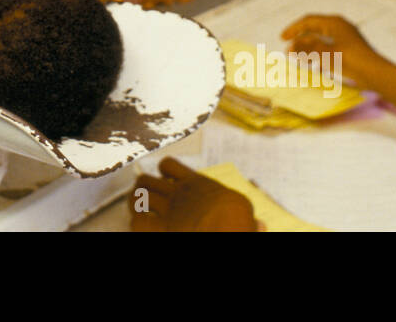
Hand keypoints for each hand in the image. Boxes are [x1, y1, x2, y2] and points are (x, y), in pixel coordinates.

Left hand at [131, 158, 256, 231]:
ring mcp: (166, 210)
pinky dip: (136, 223)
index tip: (168, 182)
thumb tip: (260, 226)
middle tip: (148, 196)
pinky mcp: (159, 229)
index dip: (164, 173)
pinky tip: (141, 226)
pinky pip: (136, 221)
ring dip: (136, 202)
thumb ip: (249, 219)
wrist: (226, 229)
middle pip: (146, 180)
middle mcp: (176, 193)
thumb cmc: (238, 222)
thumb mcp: (247, 216)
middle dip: (144, 188)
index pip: (169, 166)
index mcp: (196, 184)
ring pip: (137, 196)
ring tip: (139, 208)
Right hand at [281, 14, 382, 84]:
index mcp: (334, 22)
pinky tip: (312, 66)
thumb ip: (306, 49)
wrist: (375, 74)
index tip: (282, 38)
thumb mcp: (325, 54)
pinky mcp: (348, 51)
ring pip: (320, 41)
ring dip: (308, 50)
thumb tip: (288, 48)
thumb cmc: (351, 60)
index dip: (293, 29)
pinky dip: (318, 56)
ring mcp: (344, 39)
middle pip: (314, 31)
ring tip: (297, 60)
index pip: (308, 21)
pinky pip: (328, 49)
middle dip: (300, 41)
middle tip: (288, 52)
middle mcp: (339, 27)